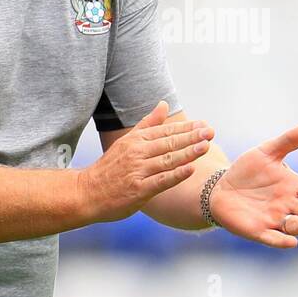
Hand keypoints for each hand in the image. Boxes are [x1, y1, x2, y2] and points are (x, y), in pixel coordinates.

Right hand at [78, 100, 214, 222]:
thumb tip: (164, 104)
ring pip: (167, 159)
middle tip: (210, 131)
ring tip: (206, 146)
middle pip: (169, 143)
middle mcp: (137, 153)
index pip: (165, 131)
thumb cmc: (110, 168)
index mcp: (136, 140)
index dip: (186, 127)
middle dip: (192, 136)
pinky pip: (161, 181)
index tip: (204, 123)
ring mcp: (138, 171)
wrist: (87, 192)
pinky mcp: (138, 190)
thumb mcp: (126, 141)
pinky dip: (176, 175)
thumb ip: (148, 123)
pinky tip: (190, 169)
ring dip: (188, 152)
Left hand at [209, 122, 297, 247]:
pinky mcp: (259, 231)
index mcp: (293, 186)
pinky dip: (283, 241)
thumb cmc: (247, 170)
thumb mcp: (266, 152)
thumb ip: (288, 141)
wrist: (221, 187)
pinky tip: (291, 242)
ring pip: (295, 226)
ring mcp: (275, 219)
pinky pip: (274, 238)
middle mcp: (288, 204)